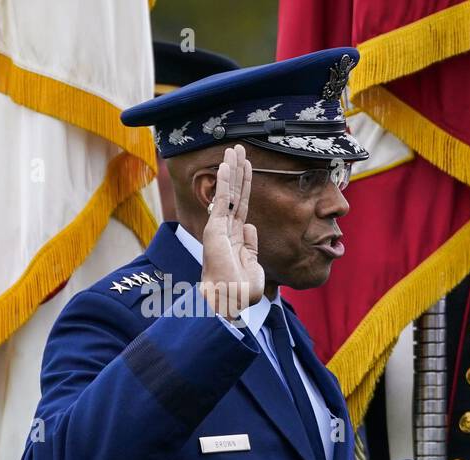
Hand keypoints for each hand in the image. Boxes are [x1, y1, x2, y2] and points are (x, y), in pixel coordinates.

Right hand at [200, 144, 263, 318]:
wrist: (230, 300)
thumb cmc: (240, 291)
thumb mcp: (253, 267)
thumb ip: (251, 246)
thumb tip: (250, 226)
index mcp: (236, 239)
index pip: (240, 207)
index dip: (244, 187)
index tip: (247, 169)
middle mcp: (226, 230)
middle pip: (233, 194)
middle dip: (238, 172)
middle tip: (239, 149)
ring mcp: (220, 227)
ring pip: (227, 192)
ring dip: (232, 169)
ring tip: (235, 148)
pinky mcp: (216, 228)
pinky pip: (222, 199)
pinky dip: (225, 181)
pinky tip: (228, 164)